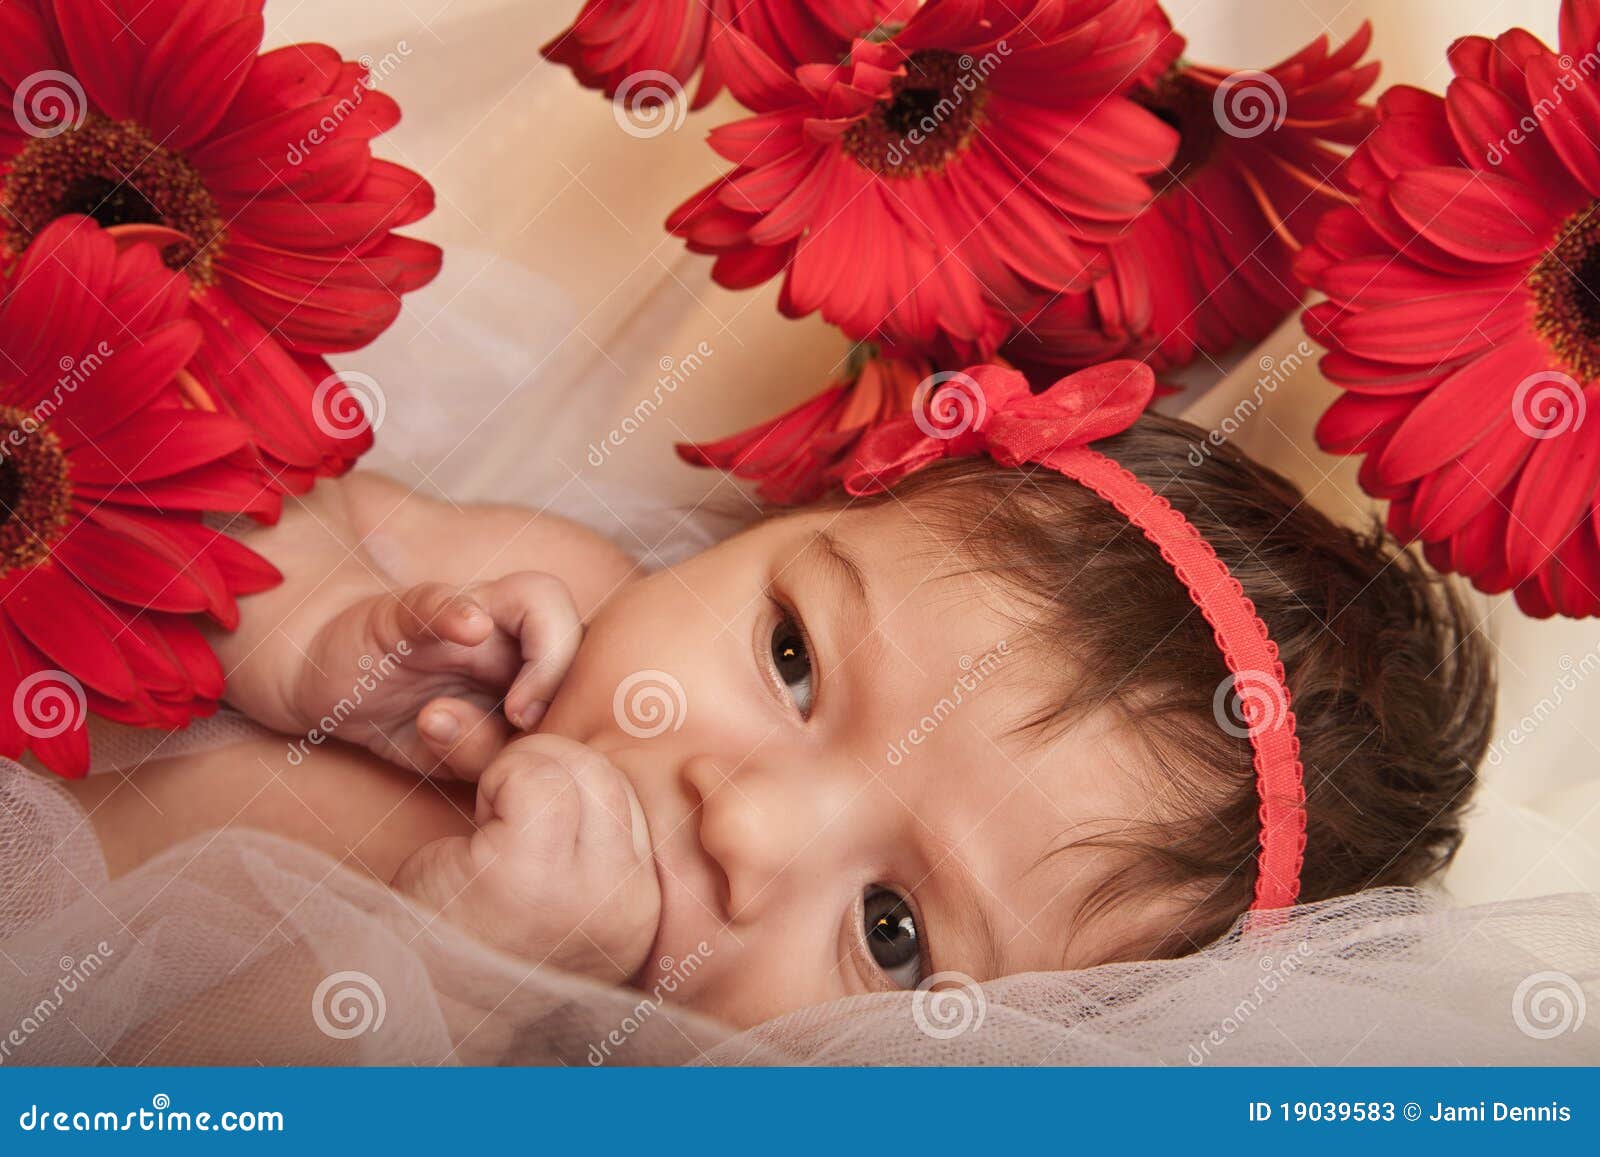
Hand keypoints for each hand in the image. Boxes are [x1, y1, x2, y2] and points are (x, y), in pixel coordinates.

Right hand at [291, 572, 580, 774]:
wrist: (328, 682)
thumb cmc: (401, 717)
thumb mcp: (451, 755)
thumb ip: (489, 755)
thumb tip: (519, 738)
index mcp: (522, 659)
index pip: (587, 659)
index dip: (581, 699)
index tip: (547, 741)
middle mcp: (503, 627)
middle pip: (581, 626)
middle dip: (572, 677)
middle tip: (535, 725)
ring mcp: (459, 613)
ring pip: (536, 596)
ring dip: (543, 654)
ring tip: (517, 710)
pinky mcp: (403, 611)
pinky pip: (439, 600)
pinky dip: (457, 611)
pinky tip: (468, 628)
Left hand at [390, 734, 660, 982]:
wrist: (400, 999)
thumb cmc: (459, 931)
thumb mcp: (525, 858)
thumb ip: (540, 789)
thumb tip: (537, 699)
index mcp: (639, 908)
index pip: (627, 796)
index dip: (566, 785)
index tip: (521, 815)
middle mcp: (628, 906)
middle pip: (605, 773)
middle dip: (542, 770)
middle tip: (497, 816)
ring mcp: (585, 893)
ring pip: (574, 764)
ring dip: (516, 774)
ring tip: (488, 828)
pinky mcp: (530, 875)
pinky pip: (532, 773)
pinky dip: (495, 777)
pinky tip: (474, 828)